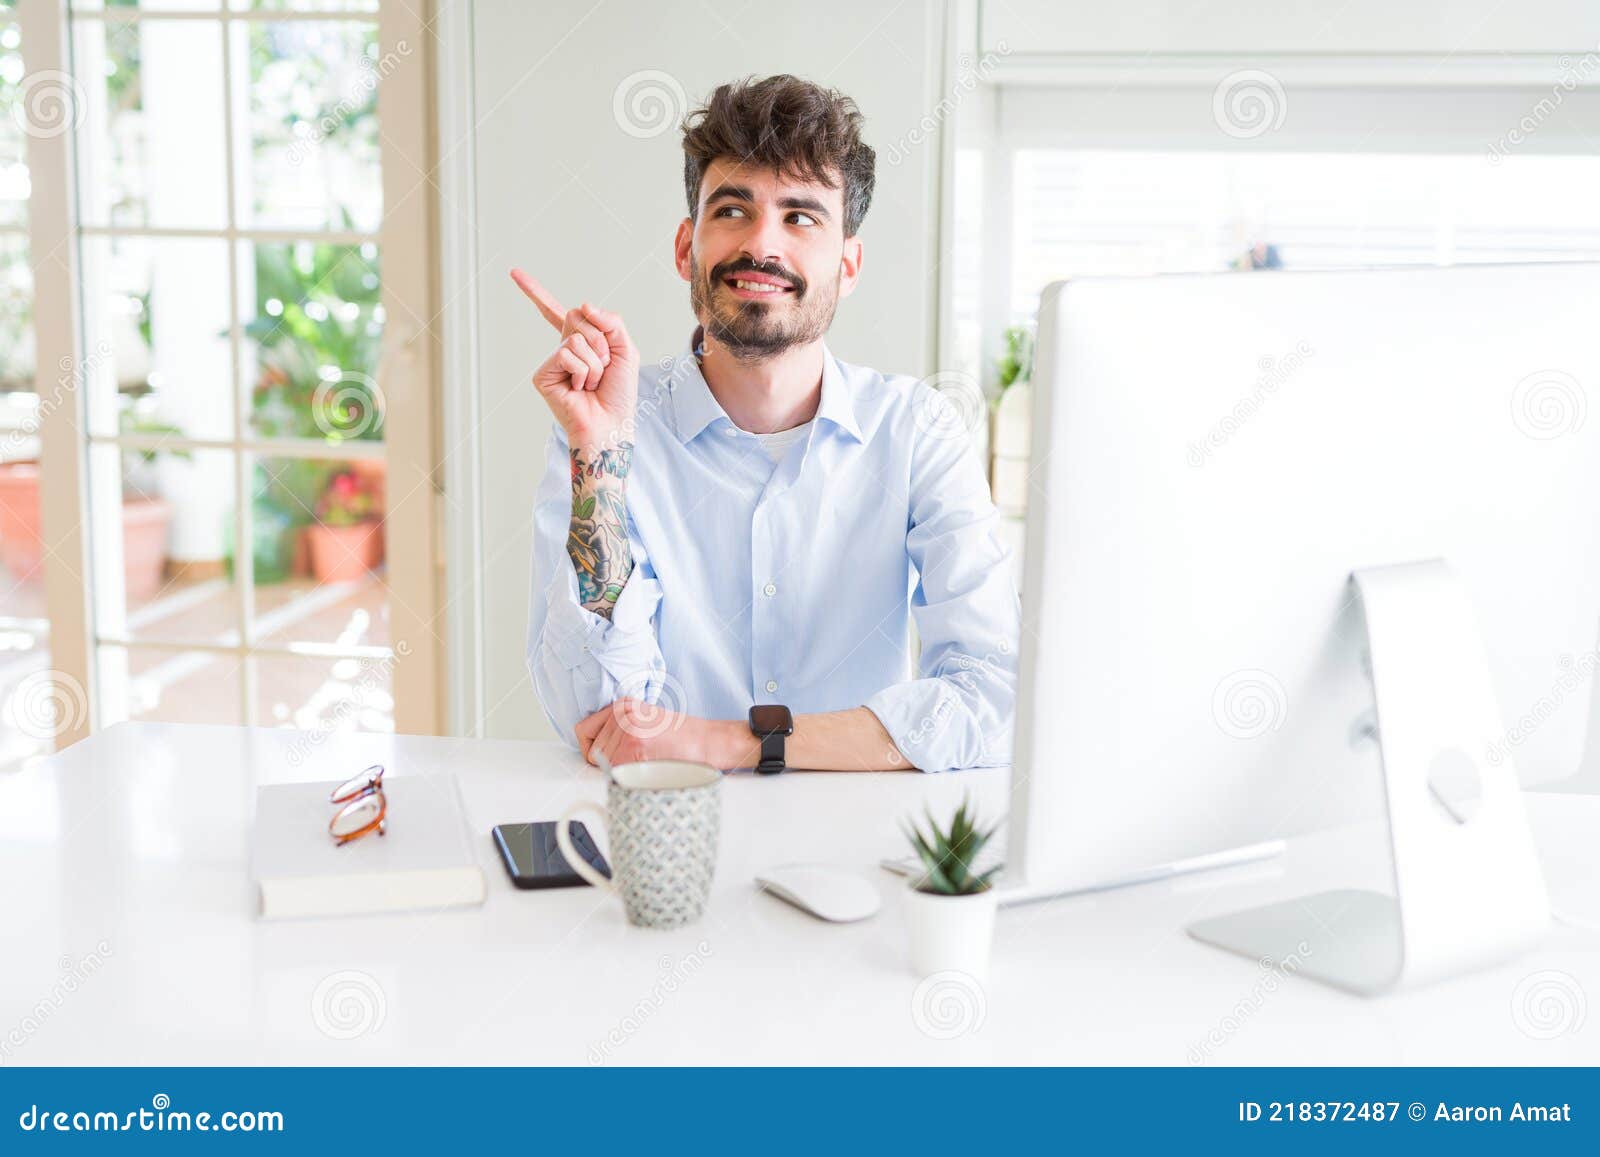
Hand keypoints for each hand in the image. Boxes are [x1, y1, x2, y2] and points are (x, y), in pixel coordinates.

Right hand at [510, 268, 638, 450]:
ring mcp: (552, 360)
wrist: (612, 423)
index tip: (514, 272)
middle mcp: (564, 348)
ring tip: (592, 382)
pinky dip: (582, 371)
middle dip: (601, 341)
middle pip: (578, 316)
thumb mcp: (626, 350)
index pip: (556, 312)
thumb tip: (583, 305)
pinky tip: (579, 389)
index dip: (535, 292)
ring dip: (595, 362)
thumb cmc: (619, 392)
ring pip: (576, 338)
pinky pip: (566, 354)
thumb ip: (611, 322)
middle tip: (603, 366)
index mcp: (582, 340)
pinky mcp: (542, 373)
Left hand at [575, 699, 753, 770]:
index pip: (583, 731)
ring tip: (645, 761)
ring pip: (602, 764)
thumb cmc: (682, 735)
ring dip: (620, 769)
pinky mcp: (635, 748)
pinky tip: (648, 768)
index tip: (603, 755)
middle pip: (592, 751)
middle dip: (608, 761)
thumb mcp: (645, 719)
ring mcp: (628, 730)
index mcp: (624, 704)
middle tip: (635, 760)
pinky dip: (629, 777)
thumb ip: (619, 727)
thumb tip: (593, 747)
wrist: (708, 742)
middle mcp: (623, 713)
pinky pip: (615, 772)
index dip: (591, 747)